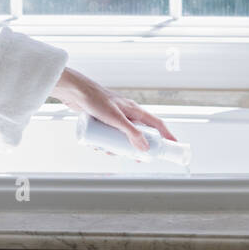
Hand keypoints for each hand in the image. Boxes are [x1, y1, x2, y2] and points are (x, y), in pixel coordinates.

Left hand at [50, 67, 177, 151]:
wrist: (75, 91)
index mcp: (135, 110)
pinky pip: (109, 135)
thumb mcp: (116, 119)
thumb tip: (145, 148)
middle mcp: (127, 113)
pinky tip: (96, 145)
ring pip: (122, 137)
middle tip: (133, 158)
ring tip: (106, 150)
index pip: (156, 124)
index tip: (173, 145)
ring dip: (116, 147)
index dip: (166, 135)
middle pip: (139, 134)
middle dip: (135, 148)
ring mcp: (115, 117)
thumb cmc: (96, 100)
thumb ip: (131, 133)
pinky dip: (105, 142)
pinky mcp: (103, 120)